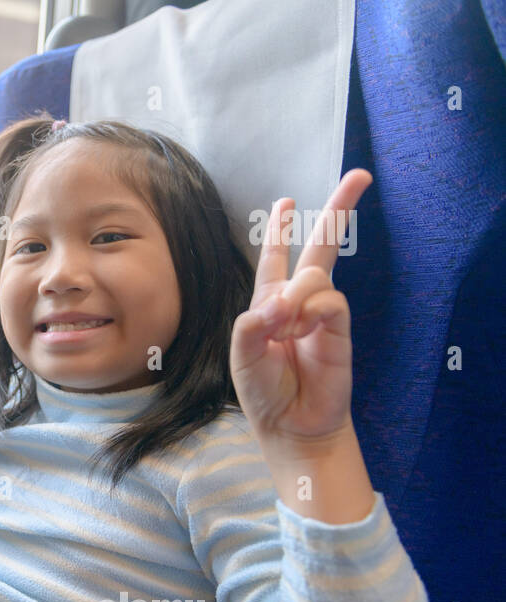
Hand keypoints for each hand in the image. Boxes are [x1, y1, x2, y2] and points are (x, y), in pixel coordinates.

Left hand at [230, 169, 371, 452]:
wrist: (290, 424)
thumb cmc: (263, 390)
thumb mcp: (241, 354)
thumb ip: (253, 320)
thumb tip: (284, 299)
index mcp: (267, 304)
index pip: (275, 259)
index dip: (281, 230)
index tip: (286, 202)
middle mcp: (296, 302)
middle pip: (320, 247)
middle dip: (337, 211)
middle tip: (360, 177)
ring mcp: (320, 313)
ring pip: (315, 275)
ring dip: (295, 297)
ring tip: (283, 331)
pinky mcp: (339, 328)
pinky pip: (329, 300)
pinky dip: (311, 311)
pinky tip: (301, 332)